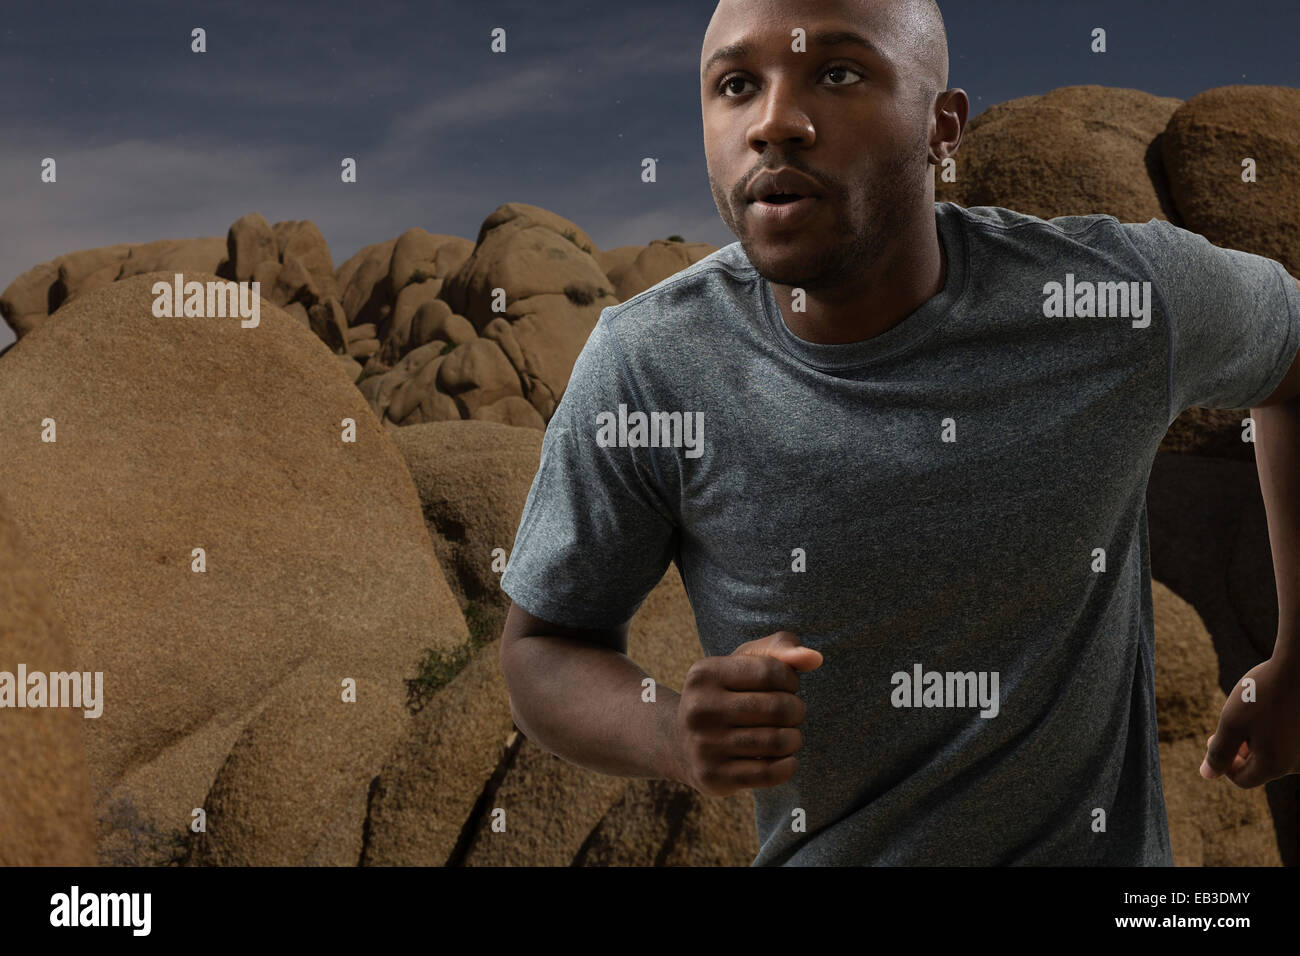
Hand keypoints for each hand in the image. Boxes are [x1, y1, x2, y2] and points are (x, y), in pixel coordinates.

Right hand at [671, 630, 822, 796]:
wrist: (681, 744)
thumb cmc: (726, 694)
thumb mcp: (744, 661)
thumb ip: (781, 648)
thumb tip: (814, 658)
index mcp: (704, 674)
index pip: (771, 671)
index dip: (790, 679)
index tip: (787, 686)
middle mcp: (699, 709)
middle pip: (778, 707)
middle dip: (797, 710)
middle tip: (791, 713)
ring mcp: (704, 745)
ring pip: (777, 741)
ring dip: (794, 738)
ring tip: (788, 735)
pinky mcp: (714, 777)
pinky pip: (770, 773)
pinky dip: (788, 765)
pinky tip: (785, 758)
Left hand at [1200, 654, 1299, 787]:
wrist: (1298, 666)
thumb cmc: (1263, 692)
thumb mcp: (1232, 722)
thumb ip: (1219, 752)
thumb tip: (1208, 775)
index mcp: (1276, 765)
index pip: (1242, 780)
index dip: (1222, 762)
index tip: (1214, 736)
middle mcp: (1297, 764)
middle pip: (1259, 768)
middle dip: (1240, 750)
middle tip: (1230, 723)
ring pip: (1273, 754)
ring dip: (1256, 740)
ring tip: (1251, 713)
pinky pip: (1286, 743)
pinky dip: (1273, 732)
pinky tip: (1268, 710)